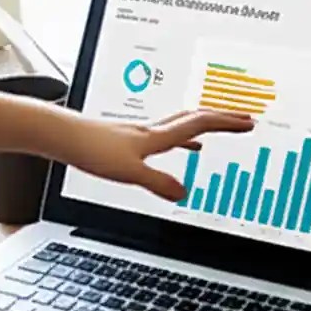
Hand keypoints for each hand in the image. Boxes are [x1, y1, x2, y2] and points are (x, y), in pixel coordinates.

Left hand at [64, 111, 254, 200]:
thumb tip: (184, 192)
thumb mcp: (129, 172)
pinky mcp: (128, 140)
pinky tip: (178, 147)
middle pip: (195, 118)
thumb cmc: (91, 149)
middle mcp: (151, 130)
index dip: (227, 123)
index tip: (249, 122)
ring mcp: (140, 133)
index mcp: (156, 136)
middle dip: (223, 118)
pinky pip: (164, 135)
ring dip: (204, 124)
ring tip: (220, 127)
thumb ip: (158, 182)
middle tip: (246, 117)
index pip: (200, 125)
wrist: (61, 135)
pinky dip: (180, 138)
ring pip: (180, 124)